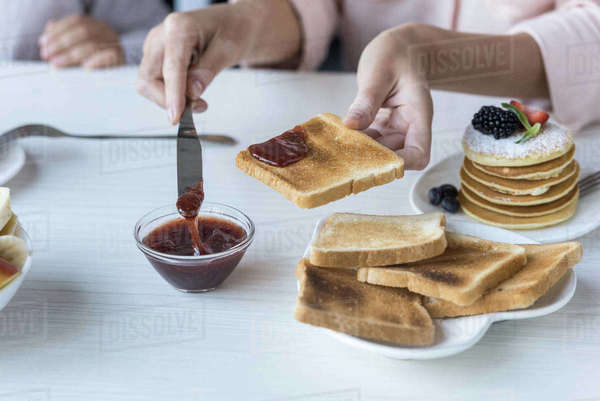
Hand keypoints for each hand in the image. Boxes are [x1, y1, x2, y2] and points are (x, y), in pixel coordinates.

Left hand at [39, 15, 123, 68]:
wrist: (114, 85)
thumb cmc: (91, 66)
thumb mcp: (75, 52)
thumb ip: (63, 40)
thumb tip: (49, 32)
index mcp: (97, 25)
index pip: (77, 21)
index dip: (58, 30)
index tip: (43, 43)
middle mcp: (108, 32)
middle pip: (83, 31)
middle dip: (61, 42)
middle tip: (47, 55)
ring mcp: (116, 45)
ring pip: (92, 45)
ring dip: (70, 55)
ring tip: (56, 63)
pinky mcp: (121, 60)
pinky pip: (107, 57)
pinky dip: (94, 61)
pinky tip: (82, 68)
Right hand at [137, 1, 300, 124]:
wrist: (232, 23)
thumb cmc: (232, 31)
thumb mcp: (228, 50)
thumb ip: (208, 70)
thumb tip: (191, 94)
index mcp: (179, 27)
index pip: (171, 68)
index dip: (172, 95)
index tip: (176, 117)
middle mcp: (160, 35)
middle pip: (148, 79)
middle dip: (169, 100)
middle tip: (199, 106)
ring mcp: (155, 46)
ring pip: (148, 84)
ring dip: (170, 99)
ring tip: (198, 100)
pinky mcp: (156, 57)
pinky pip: (155, 83)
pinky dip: (171, 94)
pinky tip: (191, 92)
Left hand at [343, 24, 432, 169]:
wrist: (401, 47)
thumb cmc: (395, 54)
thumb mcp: (379, 72)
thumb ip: (367, 100)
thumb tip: (351, 125)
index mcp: (418, 115)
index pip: (418, 154)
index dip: (400, 164)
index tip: (374, 163)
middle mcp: (408, 127)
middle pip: (394, 158)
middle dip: (371, 160)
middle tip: (342, 154)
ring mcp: (395, 128)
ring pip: (379, 152)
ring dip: (359, 152)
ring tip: (336, 148)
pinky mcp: (381, 126)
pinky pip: (368, 141)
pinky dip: (355, 141)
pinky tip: (338, 138)